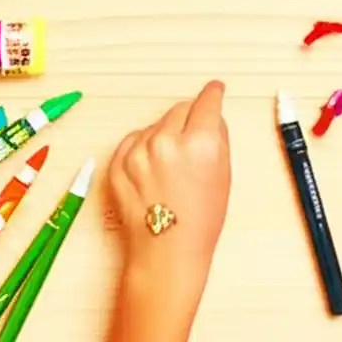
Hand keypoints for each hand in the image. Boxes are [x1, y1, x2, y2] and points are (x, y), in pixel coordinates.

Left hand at [107, 81, 230, 341]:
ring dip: (165, 134)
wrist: (167, 252)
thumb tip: (210, 116)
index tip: (214, 90)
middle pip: (180, 109)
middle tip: (192, 141)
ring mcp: (138, 151)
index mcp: (201, 142)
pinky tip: (154, 170)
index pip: (207, 101)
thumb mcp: (224, 175)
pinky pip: (135, 140)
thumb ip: (217, 138)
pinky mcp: (117, 162)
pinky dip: (144, 147)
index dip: (213, 94)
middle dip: (189, 118)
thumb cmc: (200, 220)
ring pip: (156, 124)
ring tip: (172, 168)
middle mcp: (167, 141)